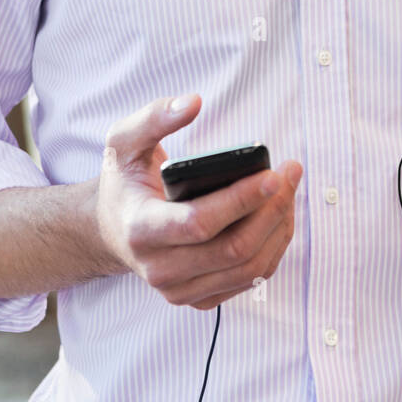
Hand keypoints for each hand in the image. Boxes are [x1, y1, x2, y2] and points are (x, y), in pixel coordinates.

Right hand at [93, 93, 302, 309]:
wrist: (112, 228)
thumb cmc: (124, 181)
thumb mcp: (124, 142)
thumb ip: (154, 117)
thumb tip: (193, 102)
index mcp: (141, 230)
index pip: (199, 224)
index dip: (240, 201)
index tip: (272, 174)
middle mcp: (159, 269)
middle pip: (233, 249)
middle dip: (272, 210)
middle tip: (289, 174)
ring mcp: (180, 290)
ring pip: (249, 269)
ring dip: (279, 228)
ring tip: (289, 190)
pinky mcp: (199, 298)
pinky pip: (250, 279)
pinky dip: (273, 247)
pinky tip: (279, 216)